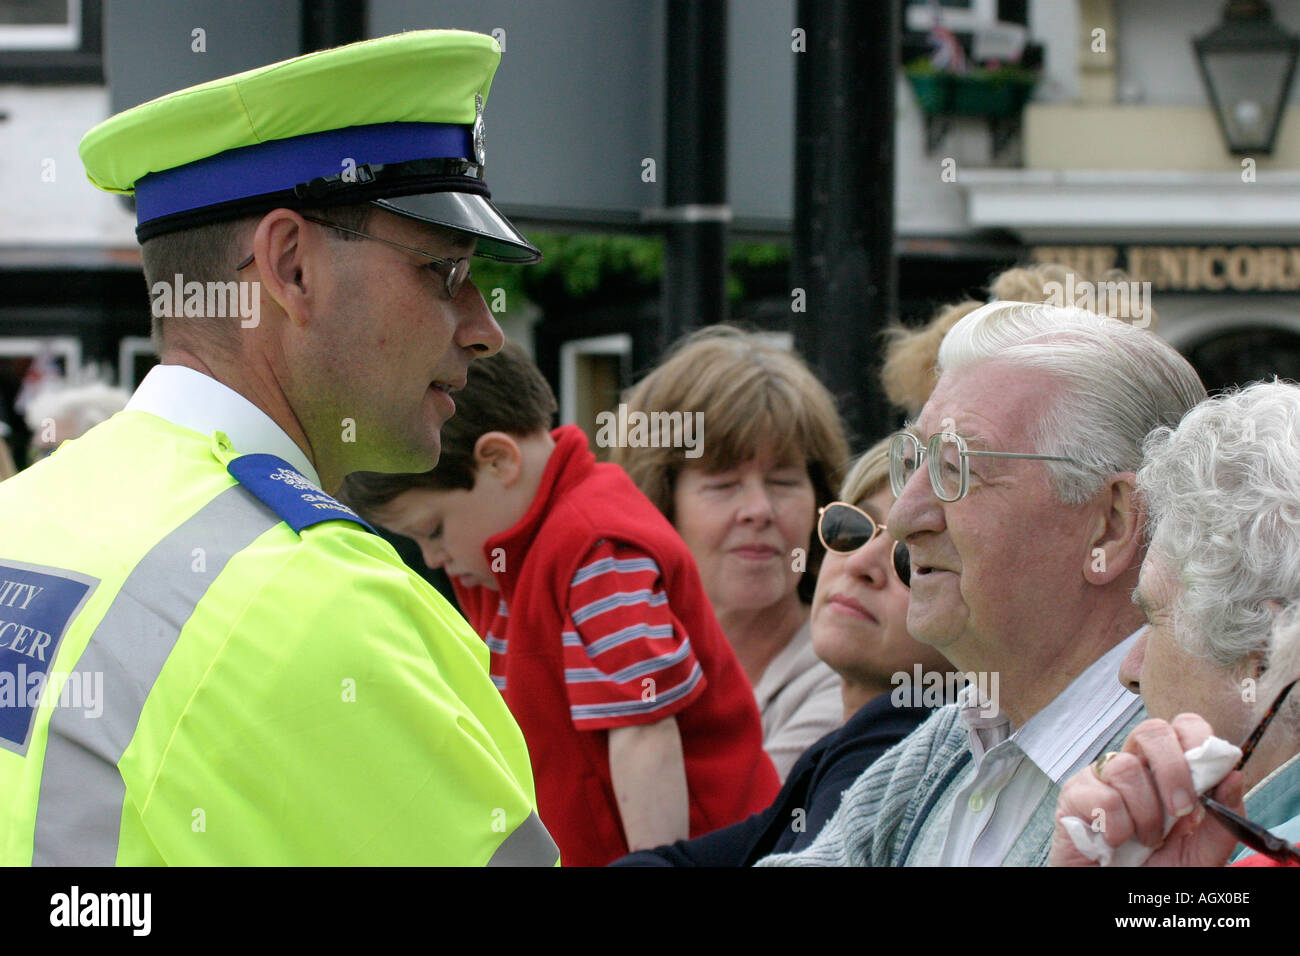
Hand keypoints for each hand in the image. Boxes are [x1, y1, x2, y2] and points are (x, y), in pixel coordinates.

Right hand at [1049, 713, 1245, 866]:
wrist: (1117, 895)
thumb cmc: (1157, 871)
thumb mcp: (1201, 853)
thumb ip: (1221, 820)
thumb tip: (1234, 775)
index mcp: (1169, 772)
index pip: (1184, 727)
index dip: (1198, 741)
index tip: (1208, 779)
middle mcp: (1136, 767)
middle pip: (1152, 730)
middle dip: (1173, 769)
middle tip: (1180, 810)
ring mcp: (1103, 777)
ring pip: (1127, 767)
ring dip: (1145, 814)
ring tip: (1146, 841)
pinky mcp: (1076, 794)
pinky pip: (1103, 795)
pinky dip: (1118, 826)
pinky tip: (1116, 841)